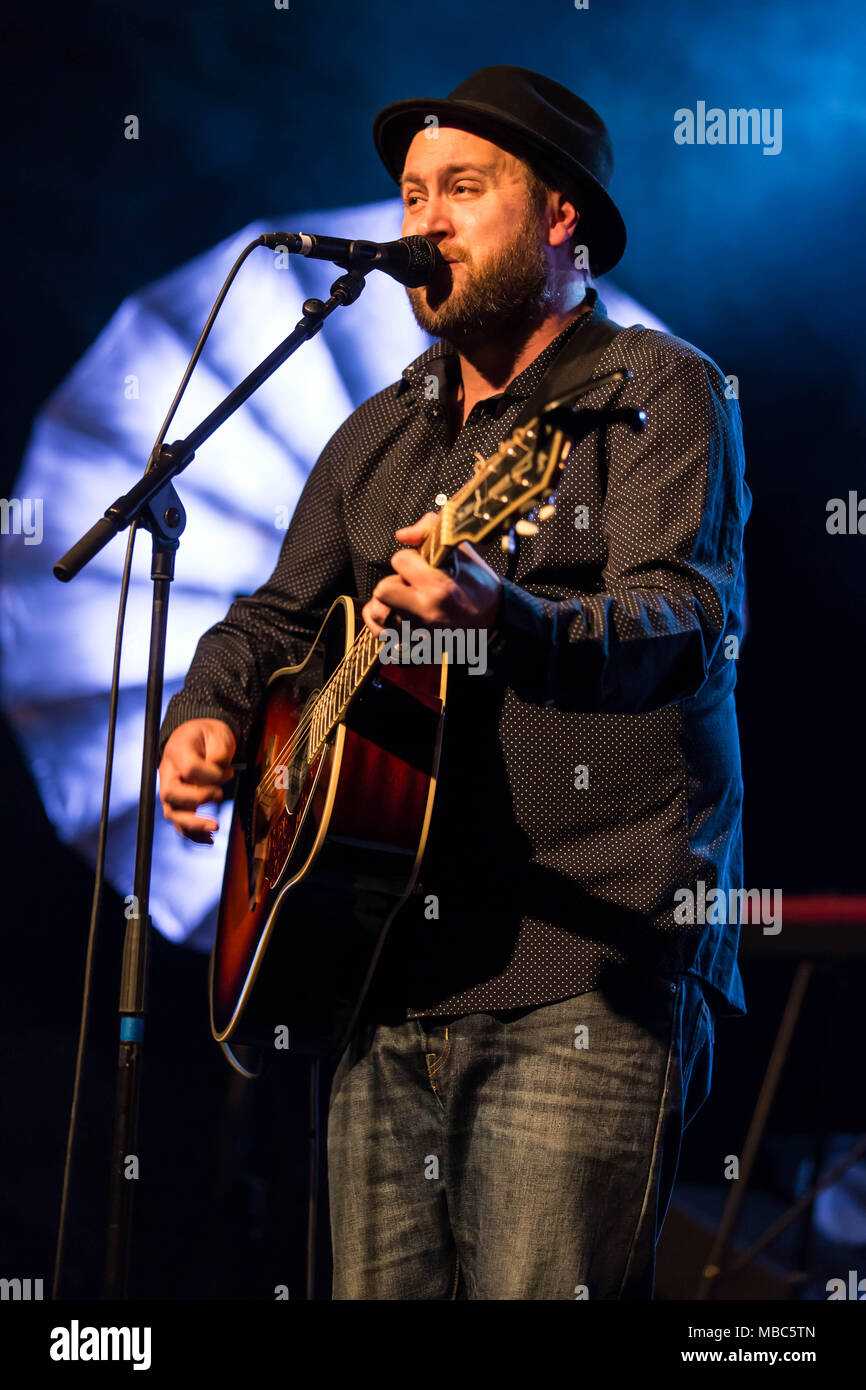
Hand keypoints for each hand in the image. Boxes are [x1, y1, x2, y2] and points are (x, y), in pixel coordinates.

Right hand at [158, 718, 236, 842]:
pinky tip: (210, 838)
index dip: (212, 774)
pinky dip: (193, 834)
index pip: (190, 769)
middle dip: (196, 800)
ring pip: (172, 813)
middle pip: (171, 794)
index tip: (228, 772)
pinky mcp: (178, 802)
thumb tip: (219, 772)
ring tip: (214, 828)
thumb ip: (219, 753)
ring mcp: (170, 789)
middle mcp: (168, 772)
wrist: (198, 737)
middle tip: (219, 795)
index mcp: (177, 751)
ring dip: (193, 825)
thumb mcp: (218, 735)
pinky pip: (180, 823)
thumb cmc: (208, 736)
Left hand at [361, 512, 502, 638]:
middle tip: (411, 583)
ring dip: (386, 602)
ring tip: (404, 599)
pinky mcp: (415, 646)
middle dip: (394, 581)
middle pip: (383, 589)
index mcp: (439, 587)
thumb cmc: (478, 586)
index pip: (400, 561)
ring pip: (378, 612)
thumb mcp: (461, 552)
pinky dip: (380, 622)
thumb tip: (402, 535)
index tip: (422, 564)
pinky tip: (392, 613)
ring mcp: (419, 632)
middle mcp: (426, 611)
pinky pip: (379, 633)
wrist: (494, 620)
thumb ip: (430, 532)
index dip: (409, 558)